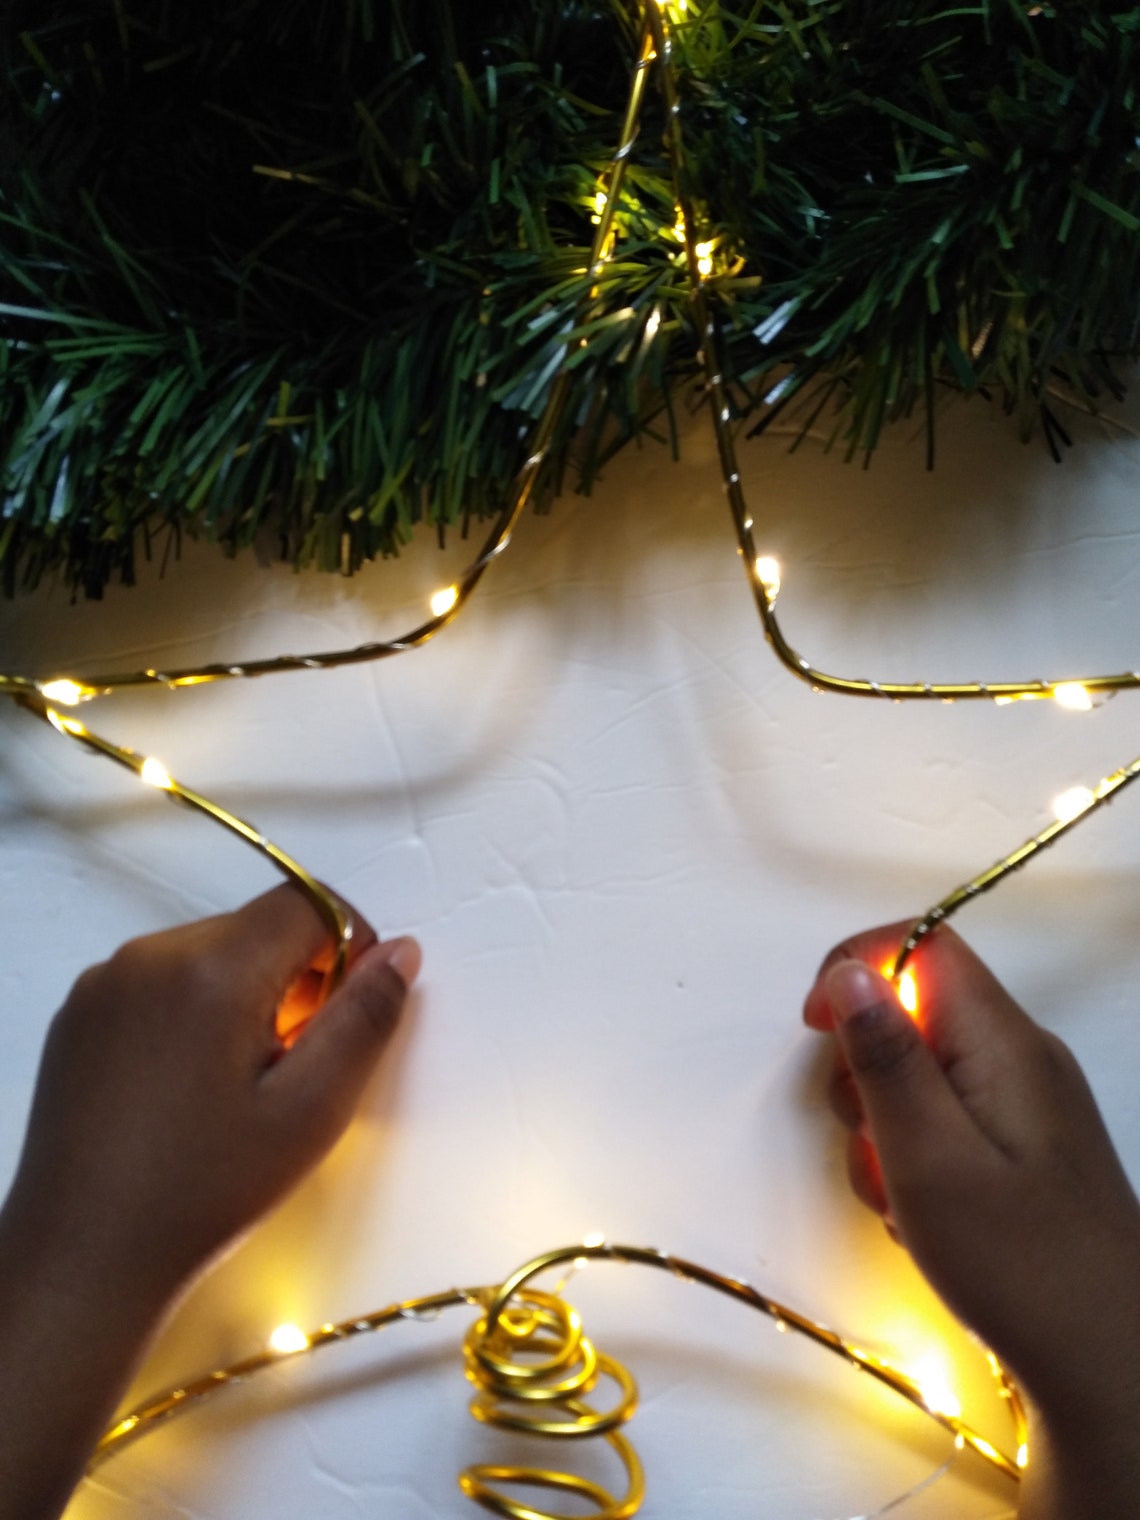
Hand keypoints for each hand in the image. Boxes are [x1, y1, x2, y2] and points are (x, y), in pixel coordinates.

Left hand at [0, 885, 419, 1519]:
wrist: (85, 1258)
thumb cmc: (201, 1193)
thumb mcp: (311, 1111)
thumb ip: (364, 1020)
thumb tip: (399, 954)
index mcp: (213, 971)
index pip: (307, 902)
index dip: (349, 943)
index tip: (348, 1009)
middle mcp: (150, 957)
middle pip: (256, 927)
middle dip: (295, 978)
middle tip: (296, 1065)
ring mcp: (106, 983)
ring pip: (210, 952)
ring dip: (244, 994)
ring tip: (240, 1083)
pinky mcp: (80, 1013)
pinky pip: (161, 980)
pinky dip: (193, 1010)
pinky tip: (191, 1086)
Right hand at [804, 923, 1139, 1517]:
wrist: (1108, 1364)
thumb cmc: (1015, 1261)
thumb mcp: (928, 1156)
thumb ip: (886, 1057)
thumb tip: (848, 970)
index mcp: (1003, 1041)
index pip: (923, 944)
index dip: (857, 967)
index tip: (814, 1031)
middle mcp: (1021, 1057)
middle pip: (916, 1010)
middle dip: (864, 1066)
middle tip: (868, 1140)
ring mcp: (1027, 1104)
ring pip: (924, 1071)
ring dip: (884, 1122)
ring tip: (897, 1193)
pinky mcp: (1025, 1148)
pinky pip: (948, 1118)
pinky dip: (915, 1154)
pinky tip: (920, 1214)